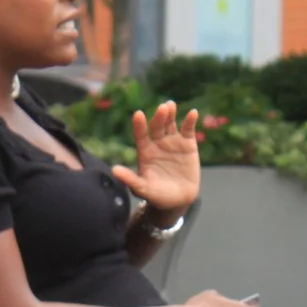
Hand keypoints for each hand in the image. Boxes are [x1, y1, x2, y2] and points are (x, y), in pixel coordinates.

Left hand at [110, 101, 202, 222]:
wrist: (178, 200)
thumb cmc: (157, 195)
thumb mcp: (143, 189)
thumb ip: (130, 179)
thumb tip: (114, 171)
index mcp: (145, 151)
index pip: (140, 135)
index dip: (139, 125)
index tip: (138, 114)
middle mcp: (157, 143)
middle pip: (157, 126)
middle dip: (159, 117)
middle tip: (162, 108)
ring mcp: (172, 142)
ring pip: (170, 124)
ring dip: (171, 114)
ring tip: (170, 105)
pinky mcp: (188, 144)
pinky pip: (188, 130)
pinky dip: (190, 121)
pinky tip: (193, 113)